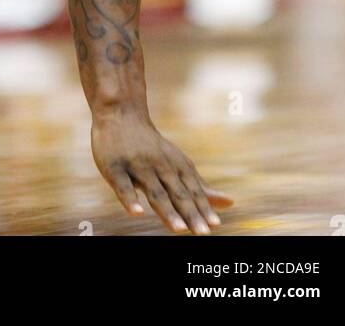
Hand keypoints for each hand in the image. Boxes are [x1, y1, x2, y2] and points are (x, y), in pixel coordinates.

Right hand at [92, 108, 231, 234]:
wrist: (121, 113)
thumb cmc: (152, 146)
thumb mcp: (178, 164)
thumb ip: (200, 188)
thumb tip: (230, 204)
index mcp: (176, 167)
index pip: (192, 191)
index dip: (203, 208)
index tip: (215, 225)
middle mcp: (159, 166)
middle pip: (176, 193)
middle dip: (190, 213)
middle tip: (203, 232)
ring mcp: (137, 166)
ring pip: (154, 191)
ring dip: (167, 210)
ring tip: (179, 229)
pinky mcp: (114, 167)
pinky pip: (122, 186)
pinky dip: (130, 199)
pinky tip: (137, 212)